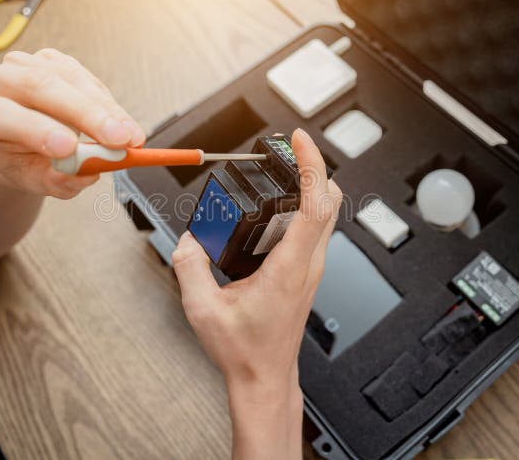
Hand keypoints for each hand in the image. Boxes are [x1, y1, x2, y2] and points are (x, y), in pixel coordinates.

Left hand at [0, 48, 145, 198]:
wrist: (21, 144)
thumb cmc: (22, 161)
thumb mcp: (34, 180)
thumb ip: (57, 181)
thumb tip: (88, 174)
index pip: (1, 116)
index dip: (36, 129)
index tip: (69, 147)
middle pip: (39, 87)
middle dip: (85, 115)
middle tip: (118, 141)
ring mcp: (24, 64)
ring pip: (68, 79)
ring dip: (106, 110)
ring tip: (130, 138)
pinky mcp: (53, 60)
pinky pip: (86, 78)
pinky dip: (108, 104)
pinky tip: (121, 126)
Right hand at [172, 128, 341, 459]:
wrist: (263, 378)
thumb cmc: (244, 351)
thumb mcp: (203, 310)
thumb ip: (190, 269)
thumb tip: (188, 240)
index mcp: (288, 269)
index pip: (314, 206)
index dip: (311, 167)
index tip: (301, 142)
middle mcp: (307, 265)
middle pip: (330, 202)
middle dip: (315, 167)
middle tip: (292, 147)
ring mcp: (310, 269)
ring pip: (328, 214)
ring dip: (313, 185)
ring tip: (287, 167)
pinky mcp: (305, 273)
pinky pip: (316, 228)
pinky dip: (307, 204)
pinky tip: (283, 203)